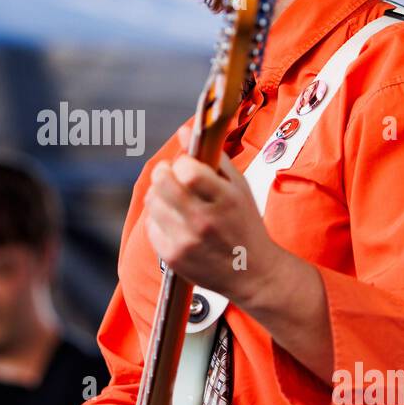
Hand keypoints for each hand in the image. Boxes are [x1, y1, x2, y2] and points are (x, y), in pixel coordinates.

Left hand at [144, 122, 278, 303]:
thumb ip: (213, 157)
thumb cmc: (246, 226)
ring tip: (173, 198)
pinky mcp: (173, 257)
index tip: (186, 165)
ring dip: (158, 194)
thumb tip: (185, 131)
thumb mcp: (240, 187)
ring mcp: (186, 241)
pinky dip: (159, 219)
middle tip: (169, 174)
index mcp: (225, 200)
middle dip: (163, 172)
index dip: (182, 163)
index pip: (188, 171)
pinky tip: (174, 220)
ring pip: (152, 203)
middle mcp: (204, 222)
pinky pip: (151, 226)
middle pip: (163, 184)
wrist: (252, 273)